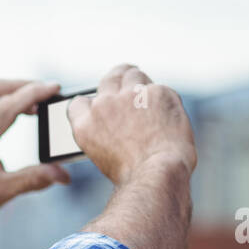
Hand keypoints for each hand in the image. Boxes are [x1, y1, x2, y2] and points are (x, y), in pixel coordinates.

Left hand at [0, 79, 72, 230]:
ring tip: (27, 100)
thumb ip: (33, 180)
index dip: (34, 93)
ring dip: (7, 86)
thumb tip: (62, 176)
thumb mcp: (0, 194)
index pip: (8, 105)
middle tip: (45, 94)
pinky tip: (3, 104)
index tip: (54, 88)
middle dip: (24, 86)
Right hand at [67, 64, 196, 186]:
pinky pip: (160, 89)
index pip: (80, 102)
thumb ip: (104, 130)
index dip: (92, 101)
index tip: (101, 102)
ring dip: (141, 83)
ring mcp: (130, 95)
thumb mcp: (103, 155)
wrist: (156, 173)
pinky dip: (164, 100)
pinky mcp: (156, 92)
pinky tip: (168, 116)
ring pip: (134, 75)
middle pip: (110, 78)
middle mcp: (104, 105)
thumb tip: (118, 120)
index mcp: (85, 124)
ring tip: (150, 97)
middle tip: (128, 78)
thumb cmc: (133, 173)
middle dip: (119, 78)